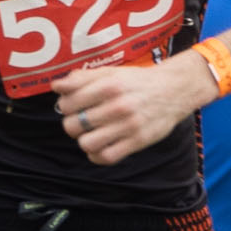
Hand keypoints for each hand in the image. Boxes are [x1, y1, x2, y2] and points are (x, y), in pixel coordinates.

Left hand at [50, 54, 214, 165]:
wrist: (174, 90)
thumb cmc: (137, 81)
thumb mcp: (111, 73)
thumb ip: (82, 78)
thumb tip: (56, 86)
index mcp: (109, 85)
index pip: (68, 103)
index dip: (64, 106)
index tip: (72, 106)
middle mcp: (119, 105)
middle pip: (74, 125)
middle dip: (72, 124)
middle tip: (81, 120)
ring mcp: (129, 125)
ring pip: (87, 143)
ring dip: (84, 140)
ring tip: (91, 134)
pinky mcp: (137, 141)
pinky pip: (106, 157)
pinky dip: (97, 155)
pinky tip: (100, 146)